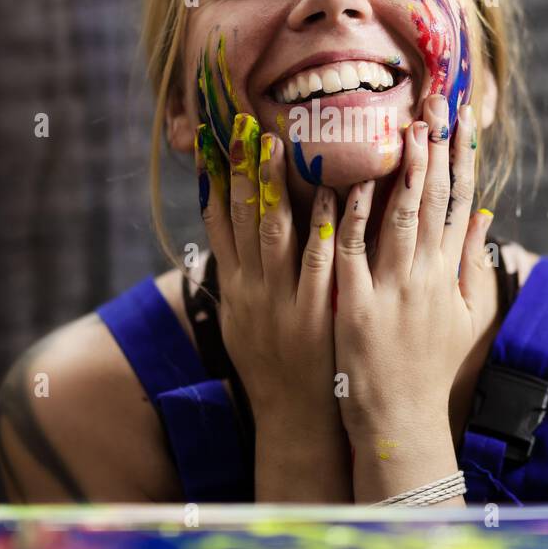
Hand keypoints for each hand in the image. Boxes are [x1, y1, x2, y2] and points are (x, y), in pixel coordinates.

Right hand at [195, 113, 339, 430]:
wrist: (294, 420)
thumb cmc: (273, 369)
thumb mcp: (244, 324)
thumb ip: (241, 279)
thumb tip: (230, 238)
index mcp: (235, 289)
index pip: (219, 225)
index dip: (215, 182)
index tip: (214, 143)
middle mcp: (252, 290)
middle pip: (241, 221)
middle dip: (241, 172)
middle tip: (244, 128)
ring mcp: (283, 301)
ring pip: (275, 233)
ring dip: (274, 187)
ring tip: (278, 144)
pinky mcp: (316, 313)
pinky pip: (322, 261)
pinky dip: (325, 225)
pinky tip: (333, 194)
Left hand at [332, 95, 495, 446]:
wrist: (400, 419)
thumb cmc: (432, 365)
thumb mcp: (467, 314)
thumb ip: (473, 262)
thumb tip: (486, 213)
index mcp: (448, 274)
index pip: (459, 203)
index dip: (461, 158)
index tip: (461, 118)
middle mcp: (424, 276)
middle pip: (431, 201)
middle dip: (435, 149)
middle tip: (434, 104)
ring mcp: (391, 290)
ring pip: (396, 219)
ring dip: (399, 172)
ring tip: (403, 129)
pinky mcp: (356, 307)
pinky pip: (350, 254)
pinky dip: (349, 219)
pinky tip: (347, 185)